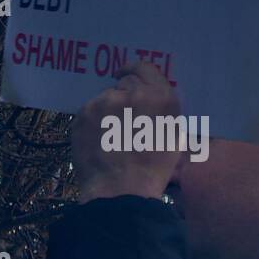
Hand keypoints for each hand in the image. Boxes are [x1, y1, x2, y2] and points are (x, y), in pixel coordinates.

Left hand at [71, 61, 183, 202]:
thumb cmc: (153, 169)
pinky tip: (99, 141)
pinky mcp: (84, 113)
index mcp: (161, 97)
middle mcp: (132, 92)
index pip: (145, 67)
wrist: (121, 190)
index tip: (126, 73)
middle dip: (125, 94)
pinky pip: (89, 111)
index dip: (135, 69)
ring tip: (112, 136)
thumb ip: (164, 111)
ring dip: (108, 110)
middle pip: (125, 81)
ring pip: (105, 97)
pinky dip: (93, 122)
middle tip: (124, 117)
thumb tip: (153, 103)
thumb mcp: (174, 138)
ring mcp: (104, 101)